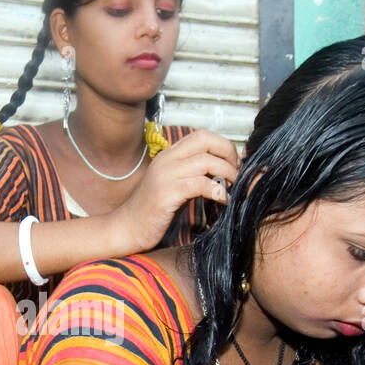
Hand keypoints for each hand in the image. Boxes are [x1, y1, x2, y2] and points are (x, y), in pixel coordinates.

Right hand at [108, 129, 239, 253]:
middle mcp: (167, 159)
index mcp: (168, 155)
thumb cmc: (153, 211)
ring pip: (206, 161)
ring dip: (227, 173)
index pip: (202, 136)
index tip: (234, 164)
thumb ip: (194, 174)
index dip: (223, 146)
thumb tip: (225, 170)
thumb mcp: (175, 185)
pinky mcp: (167, 193)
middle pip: (206, 141)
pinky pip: (200, 184)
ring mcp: (166, 175)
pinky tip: (222, 200)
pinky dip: (217, 191)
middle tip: (237, 173)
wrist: (127, 228)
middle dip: (228, 154)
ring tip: (233, 188)